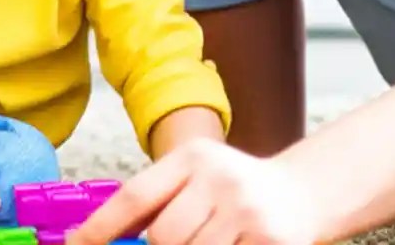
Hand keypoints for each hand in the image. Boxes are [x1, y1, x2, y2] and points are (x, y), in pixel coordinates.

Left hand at [66, 140, 320, 244]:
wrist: (302, 193)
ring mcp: (248, 211)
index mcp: (194, 157)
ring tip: (210, 239)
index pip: (134, 197)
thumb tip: (92, 237)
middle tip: (180, 240)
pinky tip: (229, 244)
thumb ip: (155, 203)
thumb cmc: (235, 192)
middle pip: (163, 236)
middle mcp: (221, 178)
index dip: (99, 229)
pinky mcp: (272, 241)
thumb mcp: (195, 179)